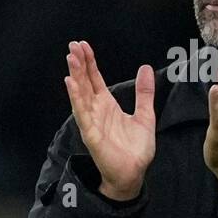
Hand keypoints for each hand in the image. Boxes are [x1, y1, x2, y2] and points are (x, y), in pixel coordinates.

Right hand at [64, 40, 155, 199]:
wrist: (134, 172)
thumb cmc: (135, 148)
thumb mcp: (144, 115)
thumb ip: (144, 93)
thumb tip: (146, 68)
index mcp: (107, 105)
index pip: (95, 79)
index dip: (89, 62)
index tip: (83, 45)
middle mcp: (96, 111)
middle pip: (85, 82)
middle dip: (79, 64)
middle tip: (73, 45)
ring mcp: (92, 122)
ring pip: (80, 94)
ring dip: (75, 76)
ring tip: (71, 57)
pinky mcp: (91, 134)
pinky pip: (82, 113)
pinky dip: (76, 98)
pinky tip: (71, 83)